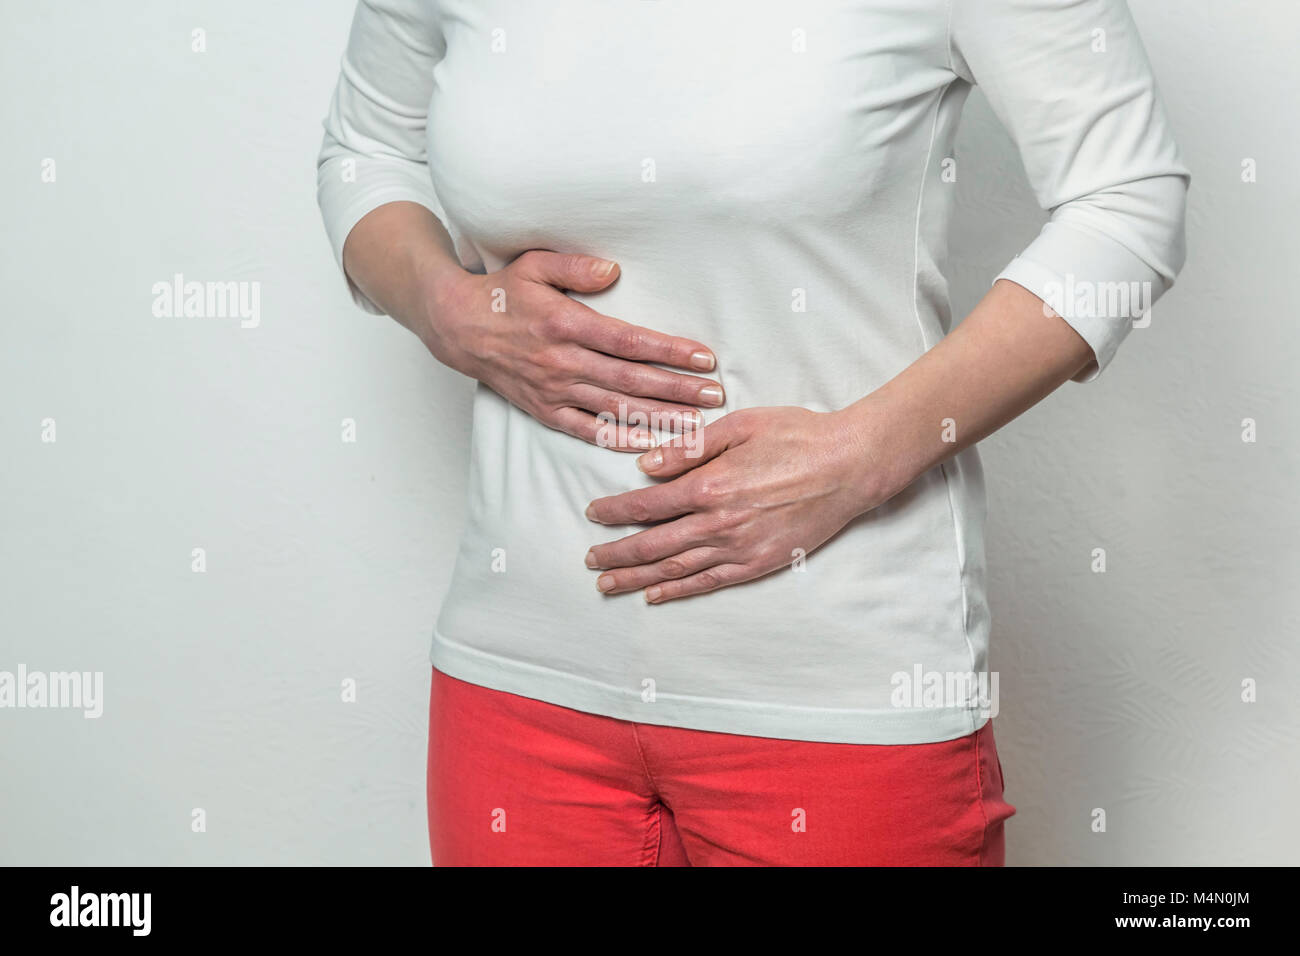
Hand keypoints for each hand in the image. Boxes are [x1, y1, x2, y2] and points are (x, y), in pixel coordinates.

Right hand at [422, 251, 724, 449]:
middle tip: (715, 395)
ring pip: (615, 408)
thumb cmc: (503, 294)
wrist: (458, 327)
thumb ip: (575, 267)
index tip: (704, 358)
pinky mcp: (544, 410)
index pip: (629, 341)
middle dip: (677, 389)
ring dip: (657, 417)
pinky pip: (586, 429)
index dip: (669, 352)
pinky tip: (647, 442)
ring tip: (696, 423)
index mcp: (566, 324)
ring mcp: (553, 390)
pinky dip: (617, 438)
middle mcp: (562, 361)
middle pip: (631, 379)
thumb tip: (613, 273)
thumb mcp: (535, 265)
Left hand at [583, 406, 885, 601]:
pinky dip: (677, 590)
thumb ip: (688, 448)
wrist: (850, 465)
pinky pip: (708, 582)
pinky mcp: (758, 563)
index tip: (593, 514)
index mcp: (709, 485)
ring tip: (608, 584)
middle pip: (652, 545)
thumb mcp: (738, 426)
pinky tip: (655, 594)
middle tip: (589, 559)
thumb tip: (645, 467)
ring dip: (637, 578)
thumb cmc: (797, 436)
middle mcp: (718, 523)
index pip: (646, 505)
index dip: (614, 512)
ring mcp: (739, 548)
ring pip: (674, 570)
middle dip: (616, 553)